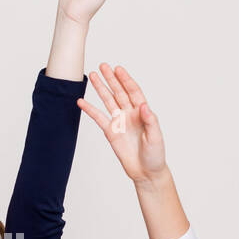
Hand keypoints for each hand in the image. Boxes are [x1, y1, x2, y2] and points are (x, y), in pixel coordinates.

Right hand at [78, 63, 166, 185]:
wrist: (146, 172)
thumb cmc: (155, 155)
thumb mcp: (156, 137)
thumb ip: (150, 120)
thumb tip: (143, 105)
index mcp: (142, 112)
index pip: (133, 91)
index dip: (126, 80)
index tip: (118, 69)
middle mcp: (130, 114)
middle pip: (119, 92)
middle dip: (111, 79)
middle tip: (103, 66)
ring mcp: (119, 122)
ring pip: (108, 101)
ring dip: (100, 89)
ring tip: (92, 76)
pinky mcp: (110, 132)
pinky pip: (98, 118)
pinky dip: (90, 110)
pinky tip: (81, 102)